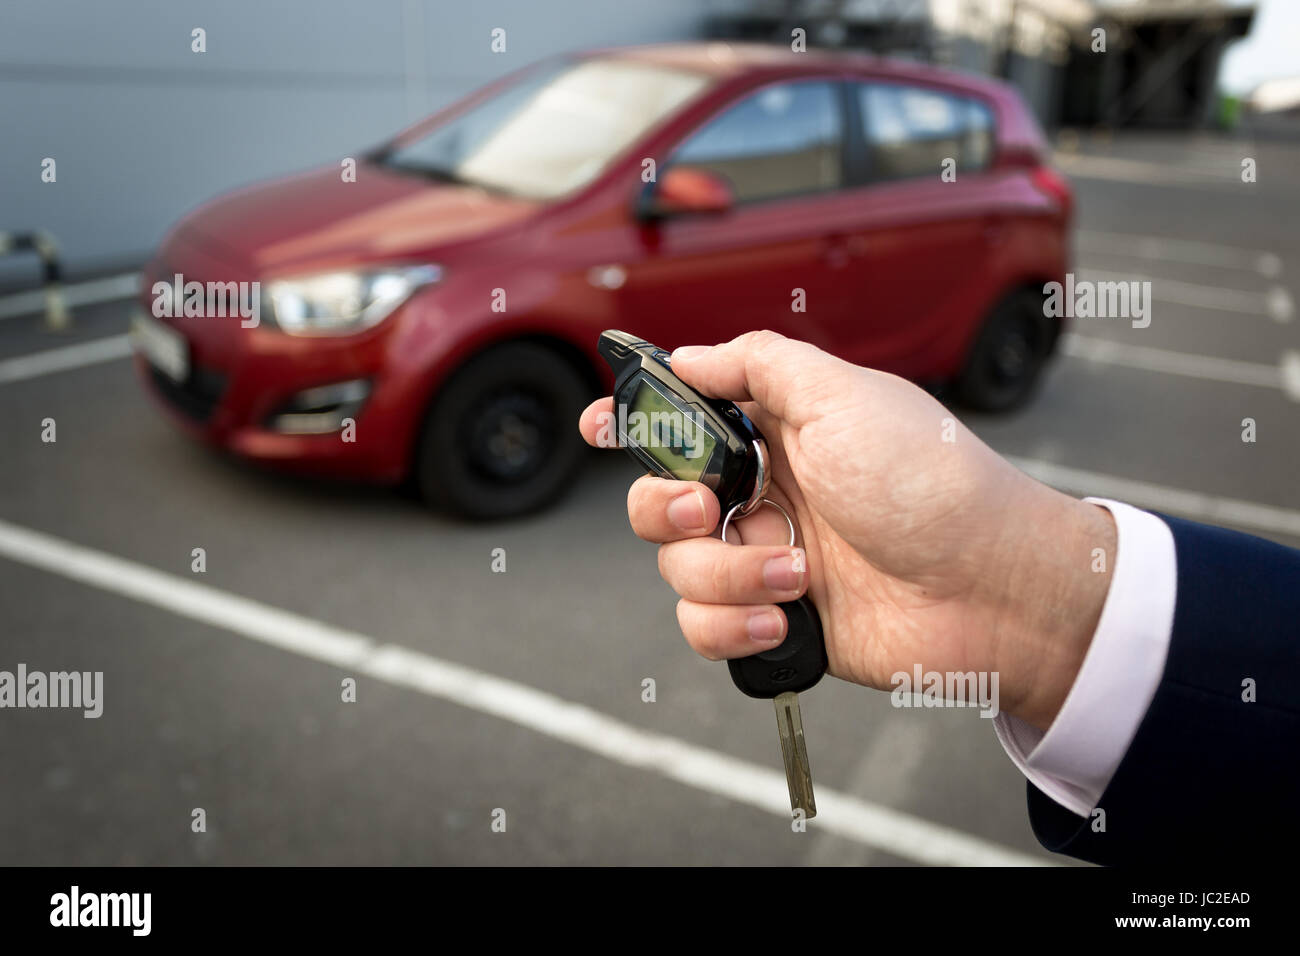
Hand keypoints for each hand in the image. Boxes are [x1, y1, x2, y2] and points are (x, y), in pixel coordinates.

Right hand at [579, 331, 1114, 729]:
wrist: (993, 588)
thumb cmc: (932, 482)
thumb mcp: (845, 394)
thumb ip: (757, 364)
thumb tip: (691, 357)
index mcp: (775, 432)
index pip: (681, 420)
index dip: (631, 422)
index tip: (600, 427)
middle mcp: (763, 494)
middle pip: (654, 501)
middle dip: (663, 508)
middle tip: (709, 510)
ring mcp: (766, 559)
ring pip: (676, 569)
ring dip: (727, 574)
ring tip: (798, 574)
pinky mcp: (776, 620)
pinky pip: (705, 627)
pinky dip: (734, 624)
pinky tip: (788, 616)